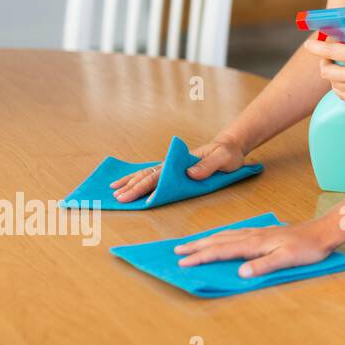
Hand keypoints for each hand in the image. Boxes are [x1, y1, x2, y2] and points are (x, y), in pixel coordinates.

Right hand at [110, 134, 245, 202]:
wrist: (230, 146)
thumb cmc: (227, 153)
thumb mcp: (222, 158)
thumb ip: (207, 166)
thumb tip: (189, 174)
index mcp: (181, 162)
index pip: (160, 175)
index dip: (146, 186)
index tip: (132, 194)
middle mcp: (174, 164)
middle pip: (149, 175)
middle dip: (132, 187)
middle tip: (117, 198)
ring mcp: (173, 167)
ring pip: (148, 174)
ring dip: (131, 182)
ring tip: (114, 190)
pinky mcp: (176, 171)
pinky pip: (154, 175)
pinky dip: (139, 179)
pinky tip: (128, 183)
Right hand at [174, 218, 340, 277]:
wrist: (322, 232)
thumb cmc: (307, 248)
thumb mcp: (288, 260)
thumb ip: (264, 266)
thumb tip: (241, 273)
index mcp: (255, 244)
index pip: (222, 250)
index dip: (201, 257)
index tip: (183, 262)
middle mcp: (253, 236)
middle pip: (218, 240)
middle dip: (197, 246)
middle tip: (176, 250)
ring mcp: (258, 232)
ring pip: (225, 235)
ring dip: (206, 239)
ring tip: (191, 243)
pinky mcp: (264, 232)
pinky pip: (235, 233)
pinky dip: (221, 236)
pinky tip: (221, 237)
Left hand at [304, 27, 344, 105]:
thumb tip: (332, 31)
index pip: (331, 50)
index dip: (317, 47)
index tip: (309, 45)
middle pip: (327, 71)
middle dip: (324, 61)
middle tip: (329, 56)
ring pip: (334, 84)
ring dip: (334, 74)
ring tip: (343, 66)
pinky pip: (344, 95)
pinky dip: (341, 86)